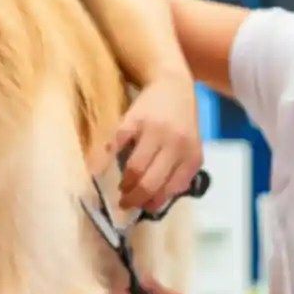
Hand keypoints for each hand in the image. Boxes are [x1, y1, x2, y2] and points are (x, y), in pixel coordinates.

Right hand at [95, 72, 202, 212]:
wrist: (173, 84)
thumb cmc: (181, 122)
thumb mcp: (189, 147)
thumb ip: (176, 172)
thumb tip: (152, 203)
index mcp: (192, 155)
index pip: (172, 188)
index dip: (155, 202)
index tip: (143, 209)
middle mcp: (176, 144)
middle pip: (151, 182)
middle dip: (135, 199)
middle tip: (125, 204)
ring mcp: (154, 132)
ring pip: (135, 169)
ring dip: (125, 184)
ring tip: (121, 187)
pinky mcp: (134, 120)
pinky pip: (117, 147)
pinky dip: (106, 160)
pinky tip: (101, 169)